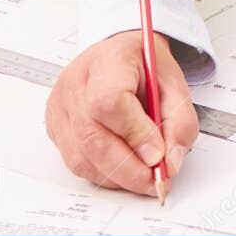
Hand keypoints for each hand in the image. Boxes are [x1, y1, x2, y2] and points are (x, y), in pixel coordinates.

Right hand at [45, 30, 198, 197]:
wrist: (122, 56)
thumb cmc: (145, 67)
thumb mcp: (175, 85)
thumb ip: (179, 123)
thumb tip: (170, 164)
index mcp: (109, 60)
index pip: (110, 102)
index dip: (135, 134)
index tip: (158, 154)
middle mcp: (75, 82)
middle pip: (92, 136)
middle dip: (129, 168)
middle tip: (156, 179)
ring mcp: (60, 106)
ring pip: (81, 157)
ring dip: (117, 176)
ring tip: (143, 174)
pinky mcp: (55, 128)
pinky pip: (76, 162)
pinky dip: (103, 173)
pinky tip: (123, 167)